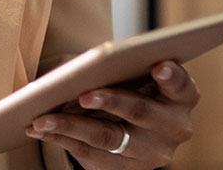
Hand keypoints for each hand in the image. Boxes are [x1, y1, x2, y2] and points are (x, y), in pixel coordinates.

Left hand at [25, 61, 198, 168]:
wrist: (135, 121)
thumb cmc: (133, 82)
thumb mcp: (138, 70)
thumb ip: (126, 65)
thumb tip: (87, 64)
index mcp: (181, 98)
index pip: (180, 85)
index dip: (170, 76)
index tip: (158, 64)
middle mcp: (173, 129)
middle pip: (140, 112)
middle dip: (110, 101)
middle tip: (83, 95)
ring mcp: (152, 154)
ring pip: (108, 139)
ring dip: (70, 127)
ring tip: (42, 118)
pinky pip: (92, 158)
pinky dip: (63, 140)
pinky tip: (41, 129)